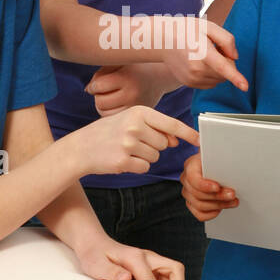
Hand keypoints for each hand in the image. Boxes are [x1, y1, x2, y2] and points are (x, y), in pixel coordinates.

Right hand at [74, 105, 199, 177]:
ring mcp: (129, 144)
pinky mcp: (124, 161)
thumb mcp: (130, 122)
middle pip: (164, 143)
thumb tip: (175, 141)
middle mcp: (135, 126)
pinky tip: (122, 160)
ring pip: (155, 156)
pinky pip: (145, 167)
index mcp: (138, 112)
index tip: (200, 141)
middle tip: (133, 143)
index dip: (187, 133)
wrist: (80, 148)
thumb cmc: (108, 133)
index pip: (170, 123)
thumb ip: (154, 128)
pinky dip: (137, 167)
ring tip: (126, 150)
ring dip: (145, 157)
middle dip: (153, 146)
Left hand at [74, 235, 184, 279]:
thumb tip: (126, 279)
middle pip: (175, 269)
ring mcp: (150, 262)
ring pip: (173, 275)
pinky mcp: (149, 268)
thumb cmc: (95, 255)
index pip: (153, 278)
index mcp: (135, 257)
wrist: (94, 245)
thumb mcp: (96, 265)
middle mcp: (147, 258)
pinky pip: (165, 279)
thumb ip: (112, 273)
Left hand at [85, 64, 167, 114]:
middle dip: (98, 96)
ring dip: (103, 106)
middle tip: (104, 91)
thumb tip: (88, 90)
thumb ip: (101, 74)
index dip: (94, 85)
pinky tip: (115, 105)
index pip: (98, 86)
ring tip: (109, 97)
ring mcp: (135, 107)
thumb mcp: (118, 62)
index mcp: (126, 77)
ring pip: (105, 114)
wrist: (161, 75)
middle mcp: (132, 94)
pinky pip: (115, 119)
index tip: (98, 84)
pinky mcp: (137, 114)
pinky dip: (111, 113)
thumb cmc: (133, 66)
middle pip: (100, 102)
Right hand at [158, 18, 248, 93]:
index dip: (236, 77)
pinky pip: (211, 83)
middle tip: (214, 49)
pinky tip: (201, 63)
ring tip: (204, 55)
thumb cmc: (188, 31)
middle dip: (226, 63)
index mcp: (203, 53)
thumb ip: (226, 39)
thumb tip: (235, 57)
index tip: (245, 87)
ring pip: (219, 80)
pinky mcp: (190, 84)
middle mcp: (197, 69)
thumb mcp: (209, 27)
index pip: (222, 67)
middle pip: (225, 73)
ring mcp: (192, 79)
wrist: (163, 41)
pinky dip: (211, 75)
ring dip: (218, 70)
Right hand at [180, 152, 238, 221]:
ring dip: (219, 205)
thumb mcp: (219, 154)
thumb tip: (228, 160)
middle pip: (198, 194)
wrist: (216, 164)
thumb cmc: (217, 159)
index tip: (218, 187)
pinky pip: (200, 214)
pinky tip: (221, 208)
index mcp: (190, 166)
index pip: (192, 178)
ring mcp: (188, 193)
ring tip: (232, 201)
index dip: (204, 185)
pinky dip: (212, 213)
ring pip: (200, 205)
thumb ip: (220, 157)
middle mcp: (186, 180)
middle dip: (218, 196)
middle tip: (232, 194)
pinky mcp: (192, 204)